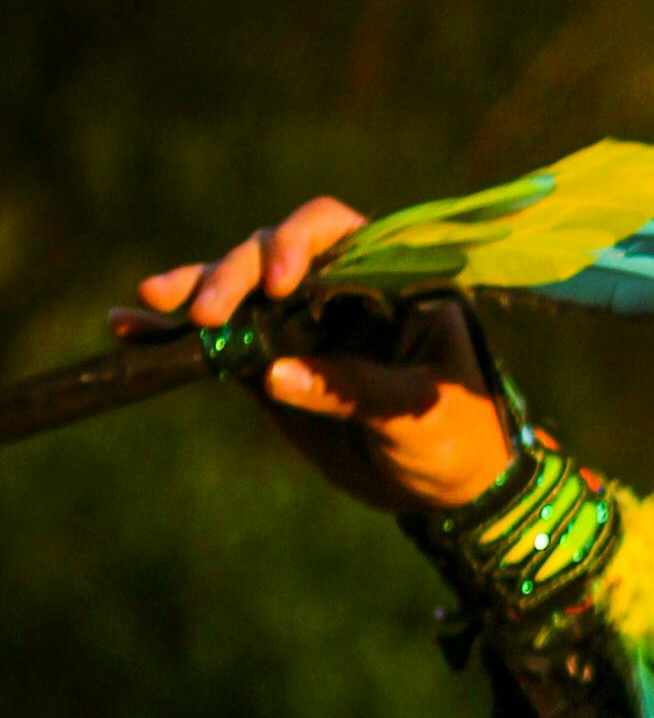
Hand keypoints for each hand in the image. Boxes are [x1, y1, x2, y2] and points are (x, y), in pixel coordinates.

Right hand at [126, 196, 518, 516]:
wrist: (447, 485)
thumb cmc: (457, 434)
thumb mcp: (419, 411)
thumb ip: (352, 388)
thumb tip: (272, 373)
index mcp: (387, 280)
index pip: (334, 232)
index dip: (298, 243)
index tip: (281, 284)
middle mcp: (335, 289)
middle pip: (270, 255)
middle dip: (234, 274)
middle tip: (205, 312)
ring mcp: (296, 324)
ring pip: (237, 291)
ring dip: (193, 291)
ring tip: (153, 303)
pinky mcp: (267, 362)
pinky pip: (218, 342)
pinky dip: (173, 333)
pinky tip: (131, 326)